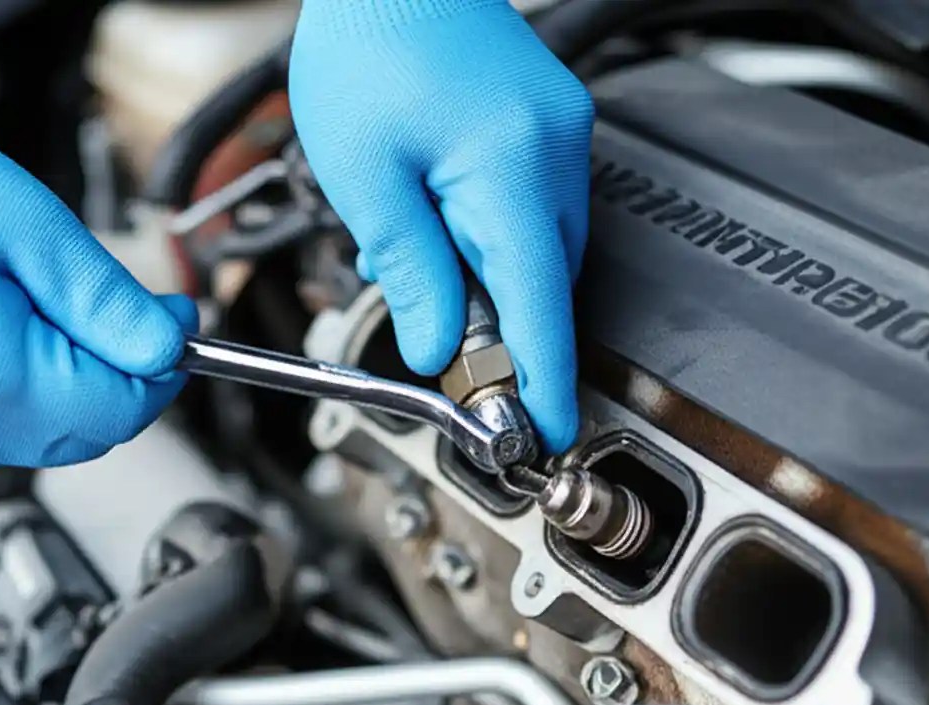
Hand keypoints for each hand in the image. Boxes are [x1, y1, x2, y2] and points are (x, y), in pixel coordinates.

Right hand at [0, 69, 195, 477]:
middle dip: (126, 372)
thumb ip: (110, 304)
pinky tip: (14, 333)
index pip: (124, 410)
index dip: (165, 365)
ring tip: (49, 306)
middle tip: (129, 306)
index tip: (176, 317)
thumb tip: (169, 348)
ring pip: (57, 436)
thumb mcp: (35, 231)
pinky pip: (10, 432)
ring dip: (81, 382)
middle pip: (95, 432)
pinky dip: (36, 392)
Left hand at [289, 0, 592, 452]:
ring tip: (423, 271)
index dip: (545, 379)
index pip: (541, 304)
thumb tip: (437, 343)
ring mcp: (562, 134)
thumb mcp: (366, 177)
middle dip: (506, 332)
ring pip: (542, 247)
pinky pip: (536, 207)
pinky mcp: (551, 124)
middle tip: (455, 366)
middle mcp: (556, 154)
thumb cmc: (368, 47)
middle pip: (545, 281)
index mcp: (512, 170)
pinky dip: (497, 238)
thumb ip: (410, 270)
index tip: (548, 433)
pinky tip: (446, 230)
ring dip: (494, 280)